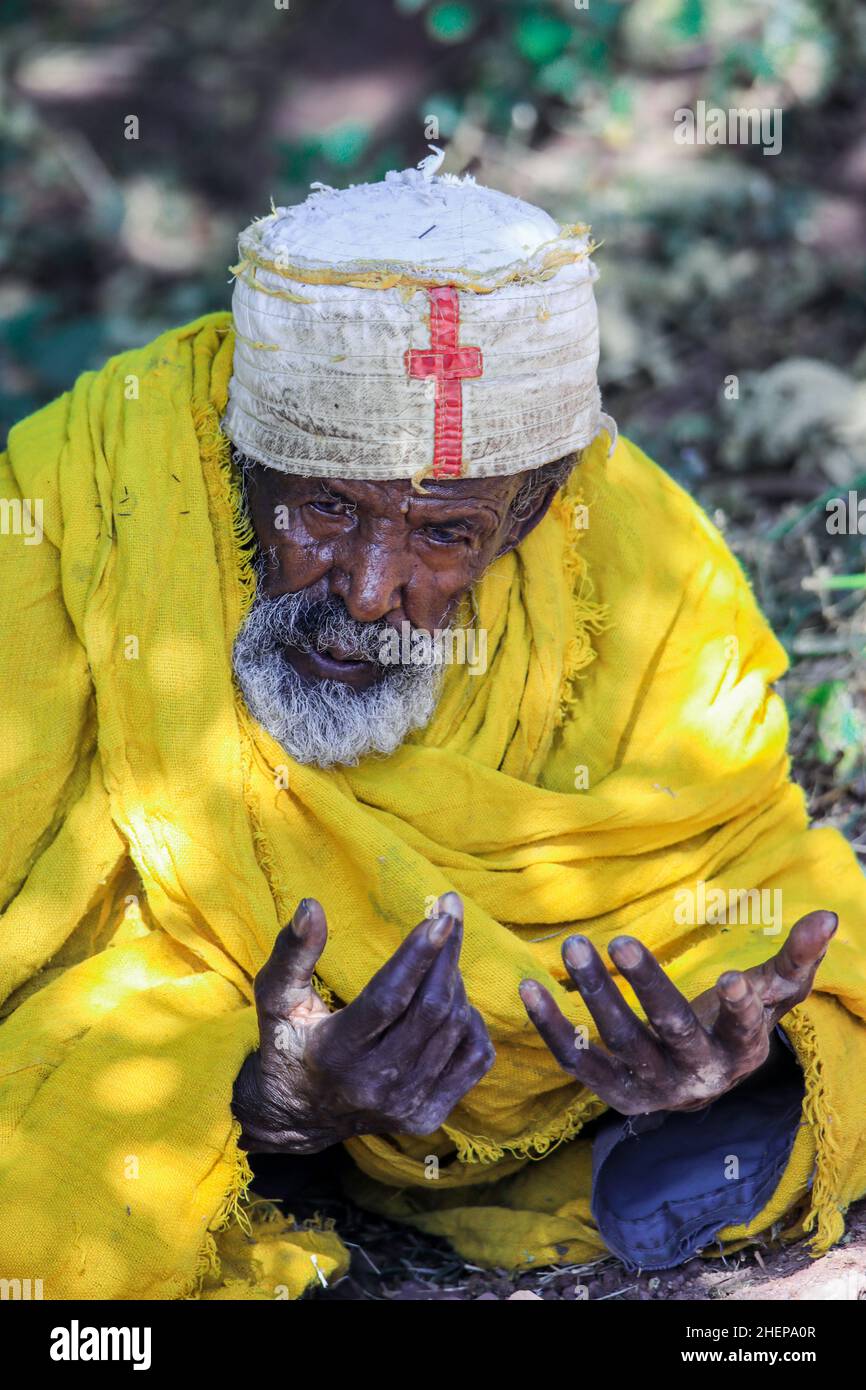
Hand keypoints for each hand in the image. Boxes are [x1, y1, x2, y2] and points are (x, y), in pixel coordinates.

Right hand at [233, 892, 493, 1152]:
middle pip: (431, 1009)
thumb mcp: (277, 997)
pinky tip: (455, 1002)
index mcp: (336, 1053)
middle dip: (446, 954)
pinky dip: (472, 1023)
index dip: (418, 955)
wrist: (297, 1115)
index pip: (388, 999)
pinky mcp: (428, 1116)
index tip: (441, 915)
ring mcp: (406, 1105)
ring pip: (455, 1029)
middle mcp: (375, 1084)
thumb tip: (310, 906)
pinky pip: (474, 1059)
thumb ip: (293, 952)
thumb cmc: (287, 1043)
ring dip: (455, 983)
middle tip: (449, 912)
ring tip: (441, 957)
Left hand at [519, 909, 836, 1115]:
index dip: (739, 1010)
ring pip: (618, 1042)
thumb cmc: (737, 1023)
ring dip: (593, 995)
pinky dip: (551, 1026)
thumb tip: (830, 916)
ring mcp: (649, 1087)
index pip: (744, 1034)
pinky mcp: (610, 1090)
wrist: (701, 1082)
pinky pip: (575, 1060)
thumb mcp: (772, 994)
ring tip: (573, 946)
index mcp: (739, 1054)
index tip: (729, 979)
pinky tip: (529, 987)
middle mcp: (695, 1077)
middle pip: (670, 1032)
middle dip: (645, 987)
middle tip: (619, 940)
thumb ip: (795, 958)